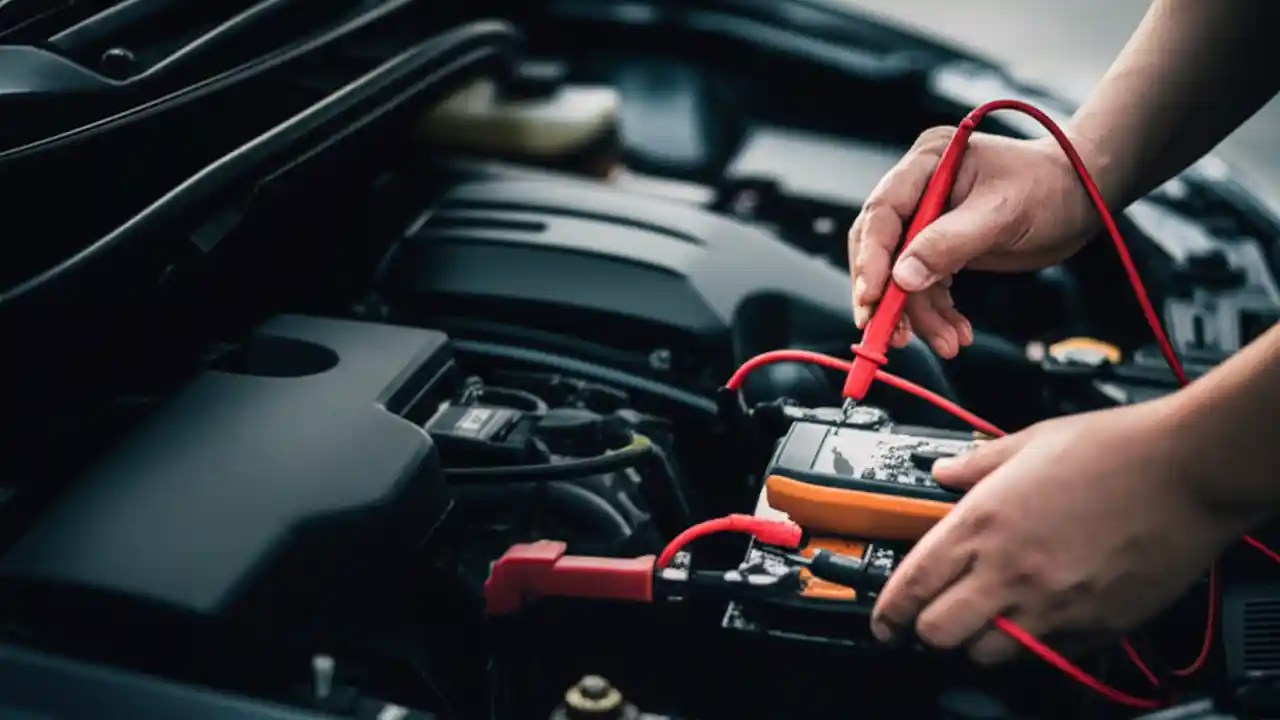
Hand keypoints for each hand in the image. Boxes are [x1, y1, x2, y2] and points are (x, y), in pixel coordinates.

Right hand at [848, 128, 1099, 357]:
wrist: (1081, 198)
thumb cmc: (1050, 188)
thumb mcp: (1001, 213)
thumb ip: (949, 244)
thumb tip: (901, 278)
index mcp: (927, 163)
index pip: (882, 212)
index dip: (872, 258)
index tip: (872, 298)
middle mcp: (919, 188)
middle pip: (882, 247)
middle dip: (888, 296)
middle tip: (894, 335)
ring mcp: (928, 219)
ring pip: (902, 276)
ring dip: (920, 315)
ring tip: (947, 344)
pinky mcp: (940, 247)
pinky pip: (925, 286)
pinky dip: (937, 314)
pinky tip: (955, 332)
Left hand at [869, 400, 1248, 663]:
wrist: (1188, 470)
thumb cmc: (1116, 450)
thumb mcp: (1030, 441)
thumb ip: (977, 462)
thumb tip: (944, 470)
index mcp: (983, 522)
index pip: (911, 584)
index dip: (888, 609)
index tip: (884, 618)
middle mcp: (1009, 570)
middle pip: (937, 633)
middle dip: (925, 631)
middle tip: (930, 622)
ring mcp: (1052, 604)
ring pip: (986, 655)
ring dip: (977, 643)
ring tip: (985, 622)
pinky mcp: (1094, 626)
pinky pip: (1047, 655)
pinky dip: (1034, 647)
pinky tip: (1039, 620)